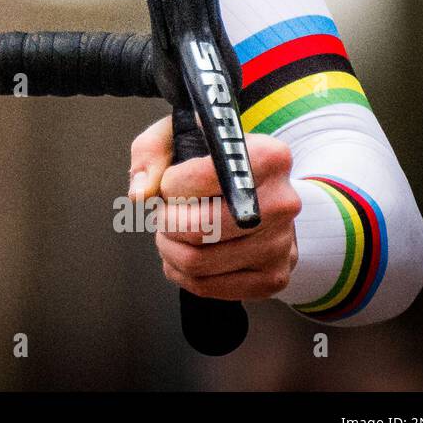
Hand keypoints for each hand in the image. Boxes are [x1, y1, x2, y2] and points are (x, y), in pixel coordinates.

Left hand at [128, 115, 300, 300]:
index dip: (170, 184)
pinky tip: (183, 253)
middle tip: (165, 214)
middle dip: (166, 222)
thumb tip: (140, 194)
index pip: (200, 178)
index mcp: (268, 157)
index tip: (171, 182)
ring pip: (197, 262)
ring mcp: (281, 244)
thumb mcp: (178, 135)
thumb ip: (150, 152)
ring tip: (172, 232)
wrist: (255, 191)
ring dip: (169, 248)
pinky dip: (181, 272)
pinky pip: (207, 287)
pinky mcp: (272, 277)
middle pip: (199, 228)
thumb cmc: (212, 161)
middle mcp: (282, 202)